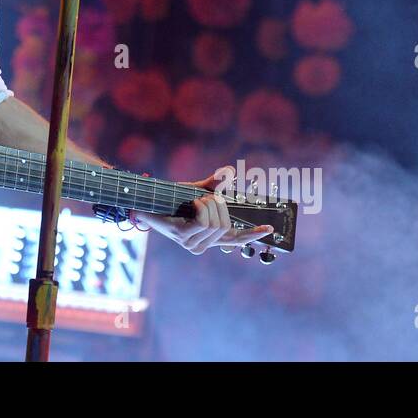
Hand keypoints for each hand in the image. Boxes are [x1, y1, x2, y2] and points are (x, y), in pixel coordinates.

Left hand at [136, 173, 273, 254]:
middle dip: (219, 205)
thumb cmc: (171, 201)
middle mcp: (201, 245)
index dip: (252, 234)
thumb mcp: (197, 192)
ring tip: (196, 200)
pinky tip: (193, 203)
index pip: (235, 240)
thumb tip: (231, 171)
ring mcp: (191, 243)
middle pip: (225, 225)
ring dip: (209, 204)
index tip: (270, 228)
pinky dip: (202, 206)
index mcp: (208, 238)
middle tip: (205, 198)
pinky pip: (203, 220)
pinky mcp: (182, 236)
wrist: (147, 203)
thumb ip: (215, 185)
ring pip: (216, 223)